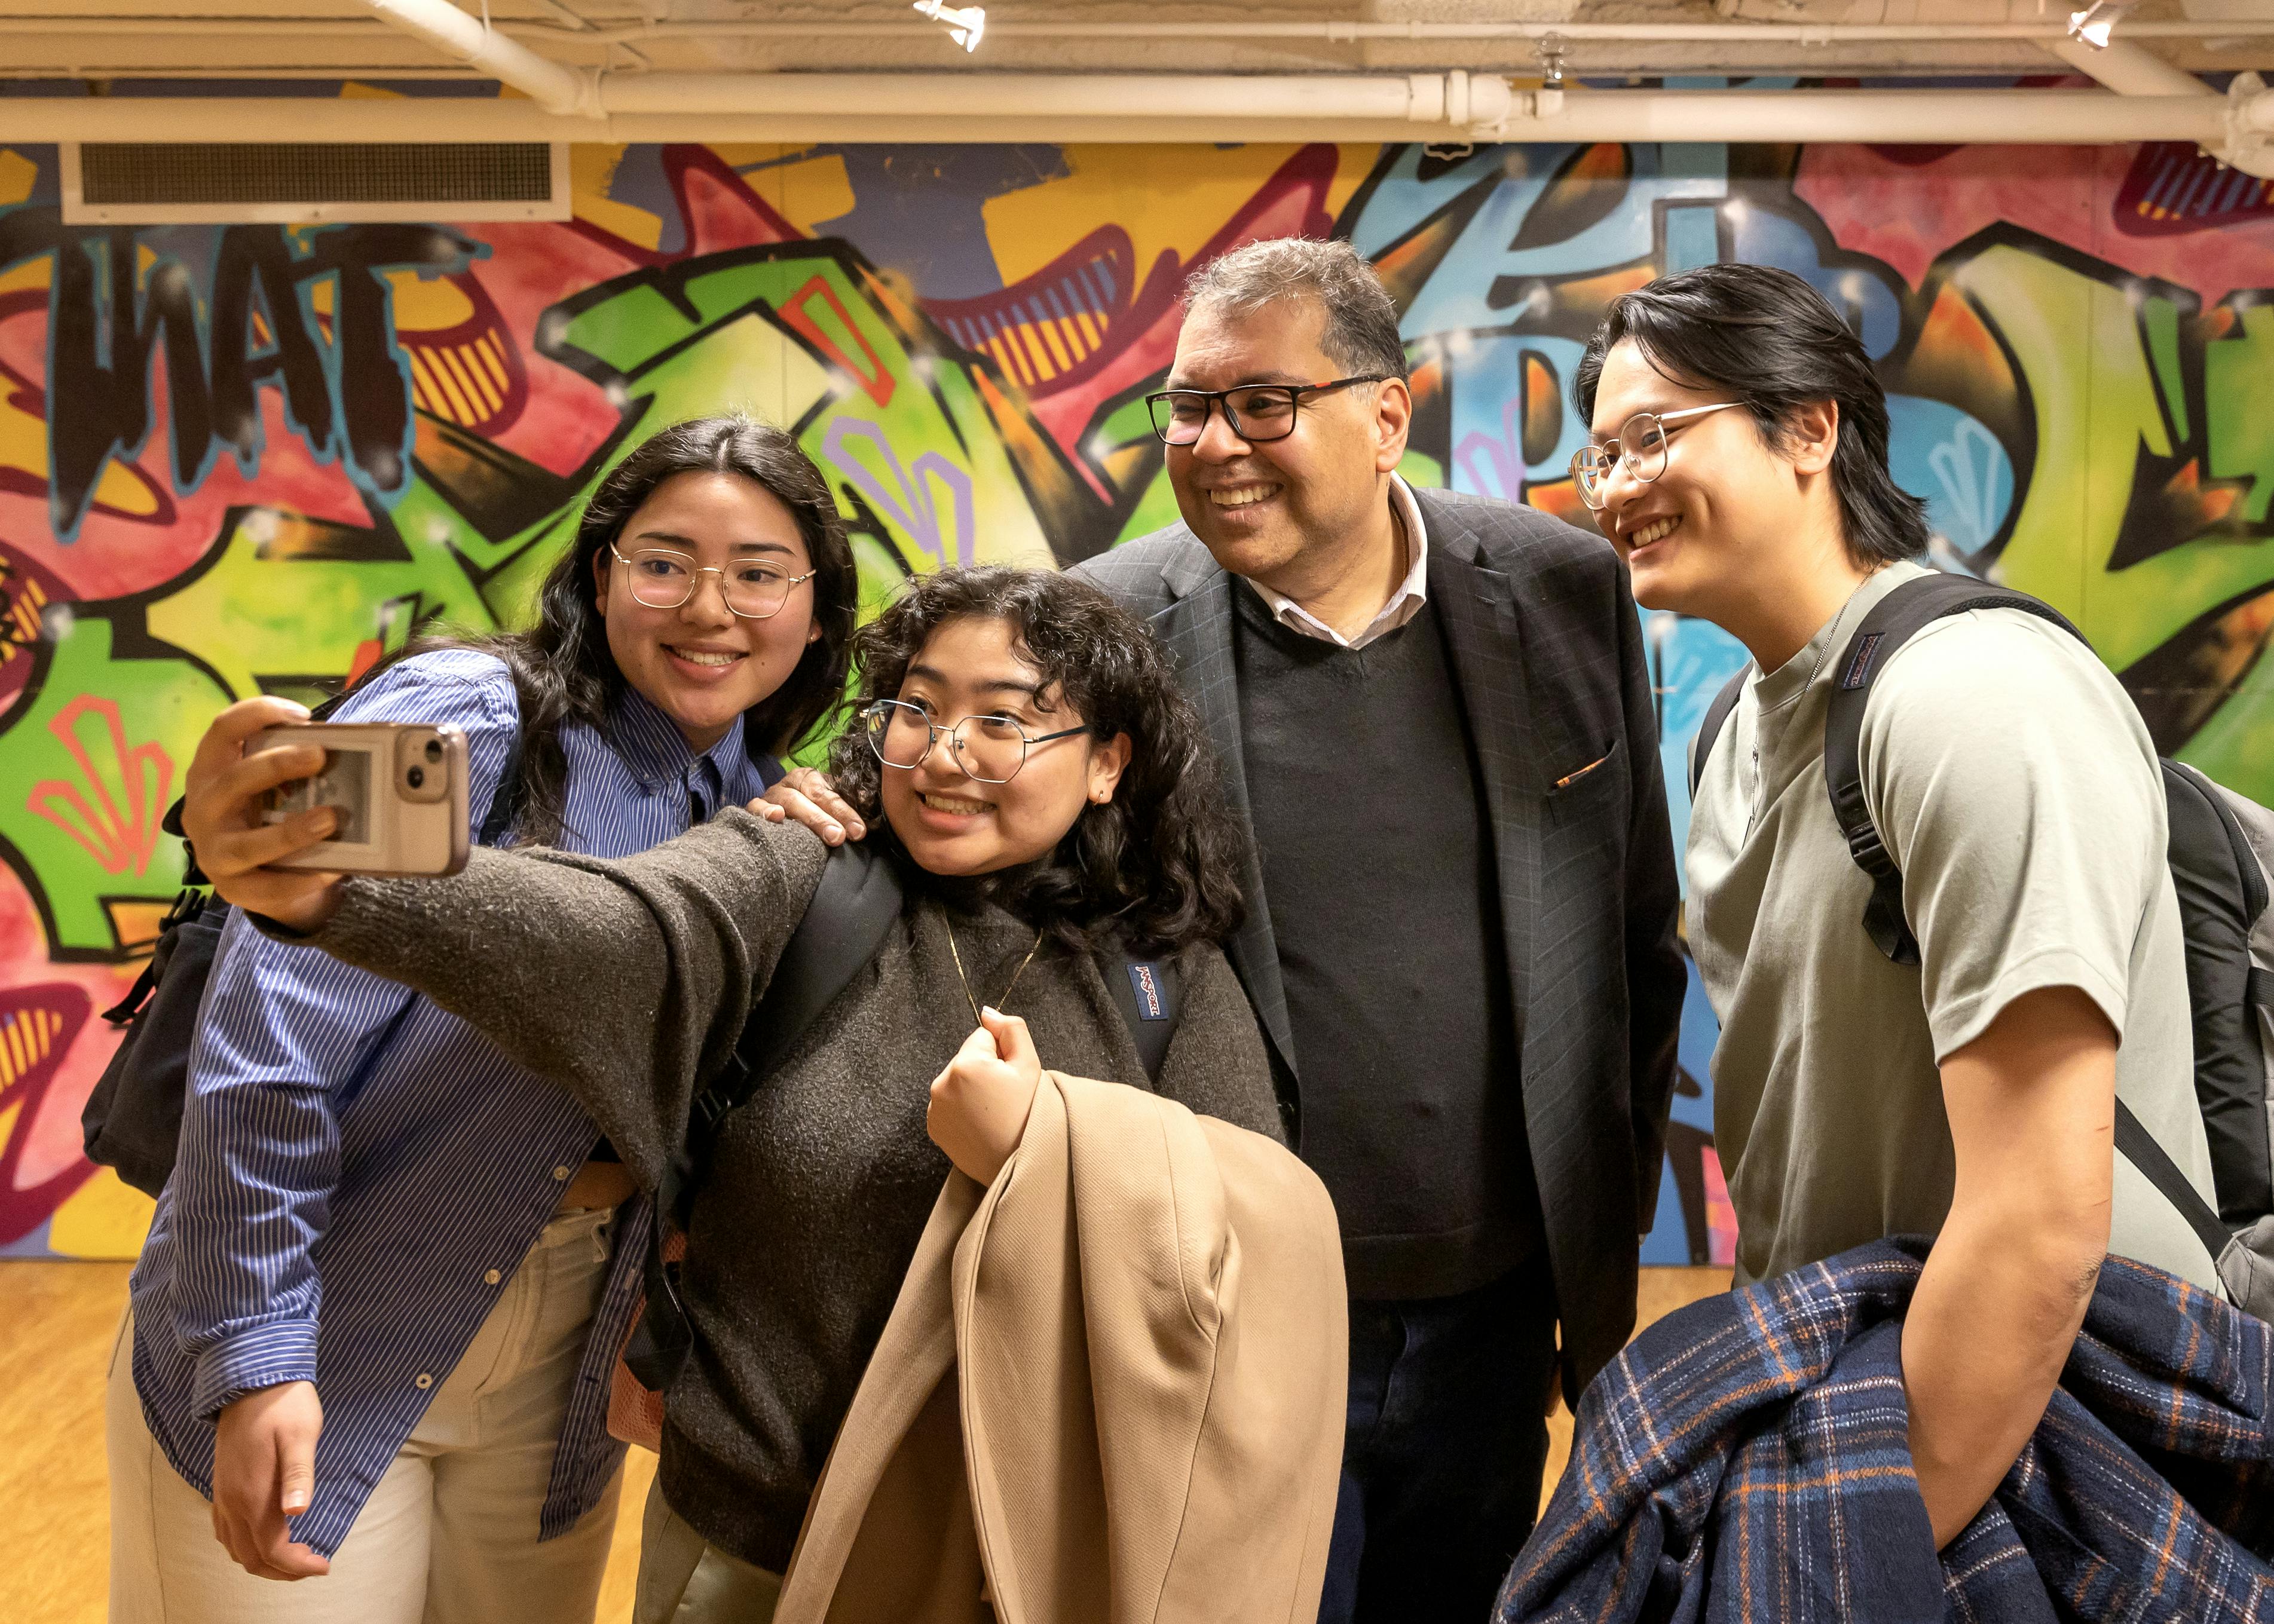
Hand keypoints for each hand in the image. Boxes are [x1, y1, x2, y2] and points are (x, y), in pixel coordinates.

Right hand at [183, 697, 345, 931]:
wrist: (261, 880)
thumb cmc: (268, 817)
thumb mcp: (270, 788)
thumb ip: (292, 769)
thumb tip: (348, 748)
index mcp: (210, 773)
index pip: (222, 730)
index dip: (257, 714)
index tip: (302, 715)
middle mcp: (203, 810)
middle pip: (234, 781)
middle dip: (277, 765)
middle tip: (320, 756)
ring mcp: (213, 853)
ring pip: (248, 844)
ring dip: (291, 832)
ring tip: (330, 820)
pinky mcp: (233, 890)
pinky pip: (271, 887)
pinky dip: (304, 879)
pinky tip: (333, 870)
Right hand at [211, 1380, 328, 1579]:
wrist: (250, 1380)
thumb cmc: (284, 1404)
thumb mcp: (302, 1435)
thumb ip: (299, 1475)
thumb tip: (297, 1512)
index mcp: (254, 1494)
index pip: (272, 1550)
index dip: (298, 1566)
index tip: (324, 1565)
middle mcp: (232, 1502)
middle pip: (251, 1558)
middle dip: (282, 1571)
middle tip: (312, 1565)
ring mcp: (222, 1495)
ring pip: (235, 1548)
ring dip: (262, 1560)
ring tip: (293, 1556)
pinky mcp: (221, 1485)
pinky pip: (224, 1530)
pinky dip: (244, 1545)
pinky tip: (264, 1536)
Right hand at [746, 765, 865, 846]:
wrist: (782, 814)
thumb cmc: (812, 812)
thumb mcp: (829, 806)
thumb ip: (847, 807)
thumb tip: (866, 814)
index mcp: (810, 778)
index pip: (828, 792)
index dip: (845, 811)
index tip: (858, 830)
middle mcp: (789, 784)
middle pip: (809, 796)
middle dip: (825, 818)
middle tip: (839, 837)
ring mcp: (770, 796)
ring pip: (787, 801)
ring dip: (806, 817)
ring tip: (817, 832)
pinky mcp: (753, 808)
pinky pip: (755, 807)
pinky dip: (764, 811)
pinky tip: (776, 817)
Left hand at [926, 1007, 1042, 1185]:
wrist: (1020, 1166)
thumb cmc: (1030, 1116)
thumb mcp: (1030, 1066)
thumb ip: (1010, 1029)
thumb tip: (986, 1012)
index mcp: (965, 1065)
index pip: (983, 1038)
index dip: (1002, 1056)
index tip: (1010, 1081)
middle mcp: (941, 1084)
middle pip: (968, 1059)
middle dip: (985, 1072)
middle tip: (1005, 1100)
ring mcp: (935, 1108)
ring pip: (958, 1082)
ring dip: (972, 1091)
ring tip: (994, 1115)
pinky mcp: (934, 1127)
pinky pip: (949, 1103)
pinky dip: (963, 1110)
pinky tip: (981, 1125)